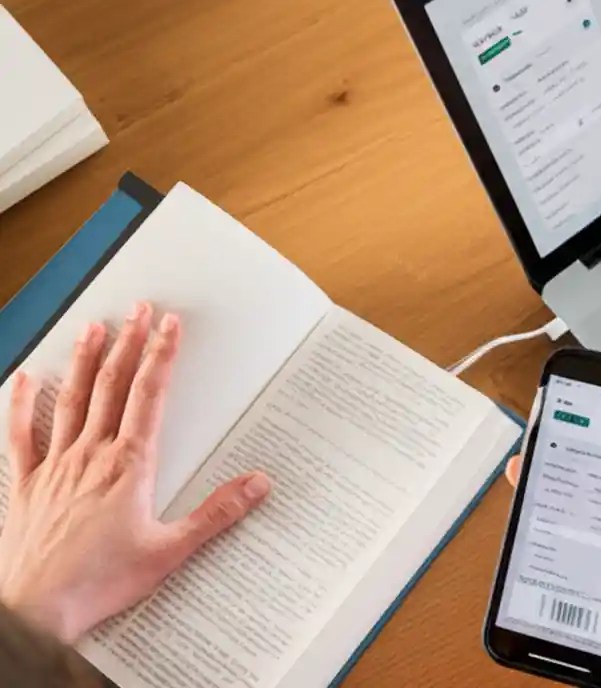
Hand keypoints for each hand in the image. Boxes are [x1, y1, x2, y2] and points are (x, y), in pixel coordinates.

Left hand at [0, 303, 270, 642]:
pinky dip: (24, 403)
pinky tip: (27, 378)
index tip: (170, 325)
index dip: (161, 356)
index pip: (149, 396)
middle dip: (129, 344)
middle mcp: (91, 456)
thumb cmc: (100, 582)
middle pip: (112, 386)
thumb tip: (258, 484)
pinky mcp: (27, 485)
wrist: (36, 609)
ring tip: (94, 328)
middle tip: (139, 310)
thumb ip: (216, 514)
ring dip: (84, 361)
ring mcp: (55, 466)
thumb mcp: (171, 551)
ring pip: (71, 400)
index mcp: (130, 467)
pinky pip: (23, 434)